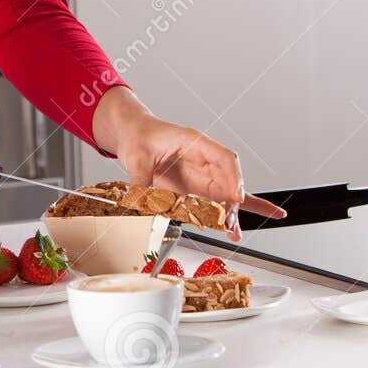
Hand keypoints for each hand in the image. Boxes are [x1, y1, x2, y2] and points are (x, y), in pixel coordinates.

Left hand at [93, 87, 283, 238]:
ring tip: (233, 233)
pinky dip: (223, 215)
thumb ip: (141, 180)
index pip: (224, 158)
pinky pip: (211, 202)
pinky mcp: (191, 188)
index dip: (233, 177)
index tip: (235, 196)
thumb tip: (138, 202)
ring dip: (228, 213)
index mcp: (194, 143)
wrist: (131, 134)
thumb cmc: (139, 135)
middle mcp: (202, 159)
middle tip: (228, 223)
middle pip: (227, 180)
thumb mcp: (137, 157)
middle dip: (231, 202)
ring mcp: (198, 174)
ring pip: (222, 194)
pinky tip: (233, 228)